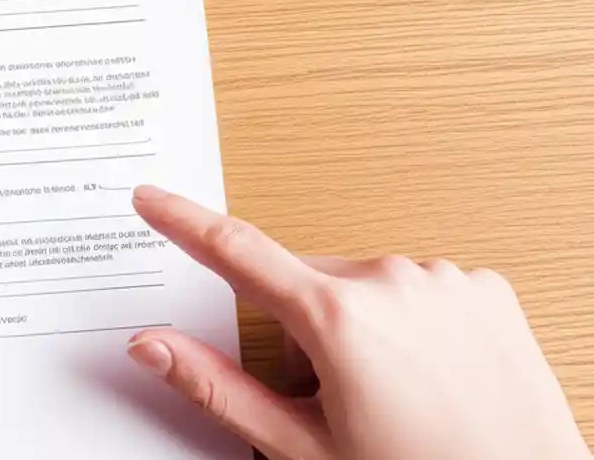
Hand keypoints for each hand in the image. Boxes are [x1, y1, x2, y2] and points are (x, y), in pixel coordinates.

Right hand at [126, 186, 589, 459]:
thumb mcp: (301, 445)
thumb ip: (215, 386)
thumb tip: (152, 347)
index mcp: (335, 318)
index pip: (235, 252)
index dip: (184, 222)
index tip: (152, 198)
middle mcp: (389, 280)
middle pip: (303, 282)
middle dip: (298, 328)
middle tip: (327, 397)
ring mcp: (442, 278)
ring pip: (362, 285)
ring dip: (355, 324)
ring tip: (389, 392)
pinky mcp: (482, 285)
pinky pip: (417, 288)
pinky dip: (408, 321)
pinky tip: (428, 371)